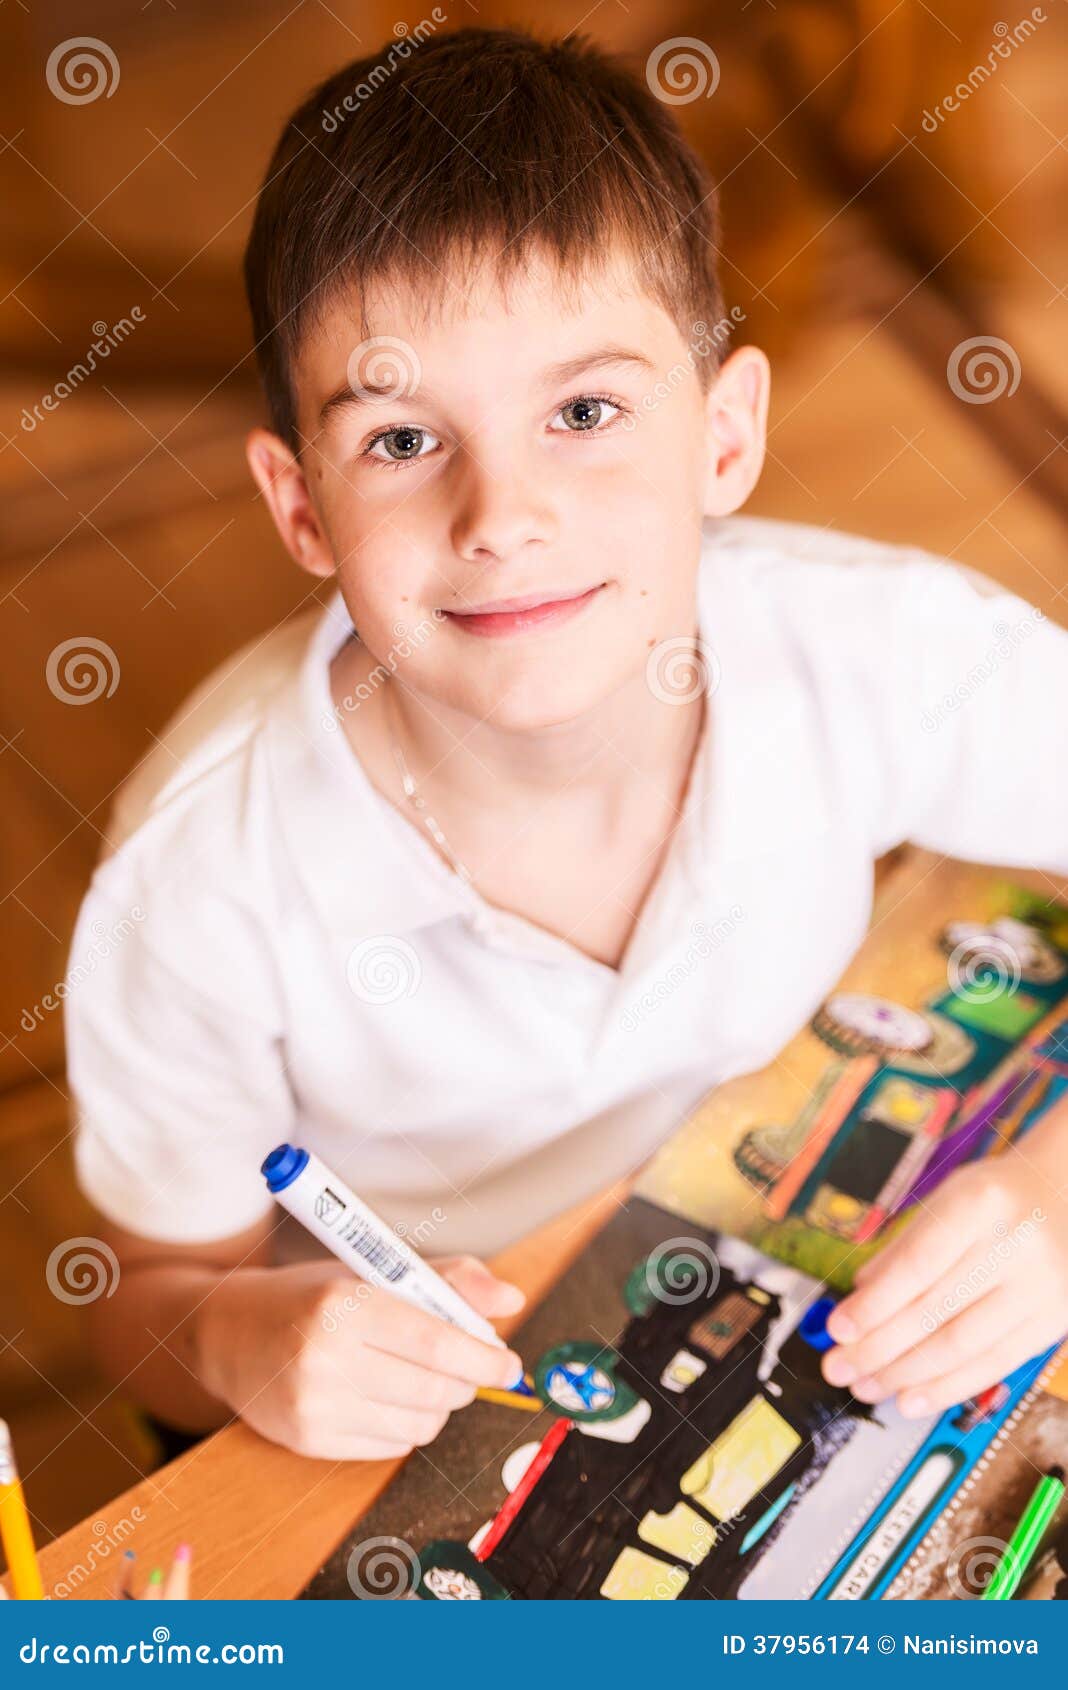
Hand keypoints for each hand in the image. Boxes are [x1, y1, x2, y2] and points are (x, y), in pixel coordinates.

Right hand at [196, 1254, 524, 1459]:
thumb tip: (512, 1299)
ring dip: (439, 1406)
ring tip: (427, 1380)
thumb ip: (447, 1280)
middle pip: (434, 1389)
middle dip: (467, 1381)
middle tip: (471, 1367)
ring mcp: (314, 1406)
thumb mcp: (371, 1270)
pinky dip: (406, 1426)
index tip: (510, 1362)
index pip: (437, 1342)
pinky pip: (388, 1446)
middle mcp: (325, 1357)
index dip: (484, 1357)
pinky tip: (391, 1398)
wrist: (225, 1333)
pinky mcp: (307, 1441)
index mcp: (345, 1303)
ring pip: (418, 1426)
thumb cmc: (309, 1296)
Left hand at [820, 1147, 1067, 1417]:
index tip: (838, 1329)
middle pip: (936, 1310)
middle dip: (879, 1348)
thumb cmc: (995, 1198)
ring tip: (866, 1386)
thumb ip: (903, 1247)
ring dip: (906, 1374)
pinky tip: (911, 1398)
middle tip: (838, 1368)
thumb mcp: (947, 1198)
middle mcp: (1016, 1246)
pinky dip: (948, 1386)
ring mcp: (1042, 1287)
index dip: (875, 1303)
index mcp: (981, 1202)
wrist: (1067, 1196)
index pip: (919, 1265)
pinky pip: (994, 1364)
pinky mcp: (1055, 1321)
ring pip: (963, 1345)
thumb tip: (858, 1297)